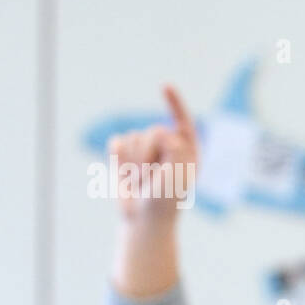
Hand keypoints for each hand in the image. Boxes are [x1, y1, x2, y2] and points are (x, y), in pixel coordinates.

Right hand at [106, 85, 198, 224]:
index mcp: (187, 149)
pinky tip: (126, 175)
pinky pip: (117, 143)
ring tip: (143, 180)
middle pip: (153, 132)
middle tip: (153, 179)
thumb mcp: (178, 175)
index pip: (182, 120)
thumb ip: (175, 150)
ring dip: (136, 163)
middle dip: (150, 156)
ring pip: (134, 137)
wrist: (144, 218)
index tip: (164, 86)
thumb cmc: (166, 198)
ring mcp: (145, 148)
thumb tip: (162, 130)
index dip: (174, 103)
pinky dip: (119, 159)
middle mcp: (167, 145)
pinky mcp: (125, 152)